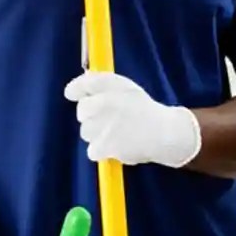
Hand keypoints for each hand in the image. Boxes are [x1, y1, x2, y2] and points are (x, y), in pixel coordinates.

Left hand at [64, 72, 200, 167]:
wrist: (164, 133)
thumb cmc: (146, 109)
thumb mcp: (126, 88)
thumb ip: (100, 85)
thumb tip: (71, 90)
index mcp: (110, 85)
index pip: (80, 86)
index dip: (77, 90)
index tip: (75, 95)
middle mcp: (101, 103)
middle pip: (82, 110)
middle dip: (91, 115)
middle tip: (111, 118)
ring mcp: (100, 126)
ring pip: (86, 131)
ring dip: (97, 133)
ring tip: (117, 133)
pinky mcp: (103, 146)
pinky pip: (92, 150)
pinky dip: (102, 150)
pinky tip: (117, 146)